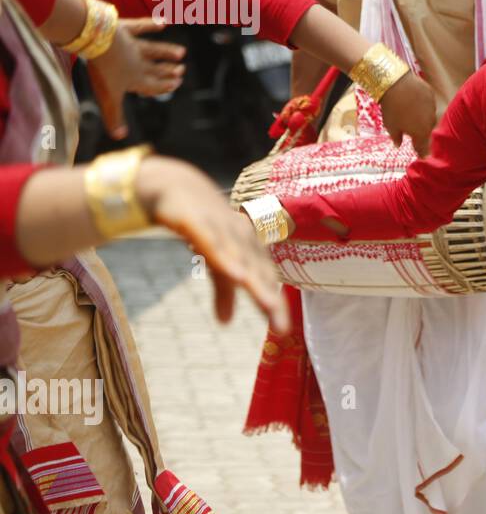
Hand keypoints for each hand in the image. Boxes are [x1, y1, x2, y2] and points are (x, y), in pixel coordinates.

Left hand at [86, 19, 185, 139]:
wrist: (98, 42)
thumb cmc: (104, 71)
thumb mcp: (107, 96)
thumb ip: (114, 116)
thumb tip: (120, 136)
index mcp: (136, 79)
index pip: (153, 84)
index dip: (164, 85)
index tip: (176, 83)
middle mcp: (138, 63)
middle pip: (156, 68)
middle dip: (168, 70)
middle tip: (181, 70)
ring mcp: (133, 45)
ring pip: (154, 50)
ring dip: (167, 52)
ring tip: (181, 52)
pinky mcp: (126, 30)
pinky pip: (142, 27)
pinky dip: (152, 25)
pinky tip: (163, 23)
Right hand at [136, 157, 289, 332]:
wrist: (175, 184)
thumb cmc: (203, 223)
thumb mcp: (213, 258)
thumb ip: (223, 289)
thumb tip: (226, 323)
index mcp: (248, 245)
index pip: (265, 277)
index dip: (274, 302)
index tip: (282, 330)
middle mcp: (240, 235)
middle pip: (258, 270)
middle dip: (269, 297)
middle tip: (281, 326)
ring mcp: (220, 226)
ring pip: (239, 256)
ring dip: (253, 279)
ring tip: (267, 304)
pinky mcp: (195, 220)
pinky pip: (211, 241)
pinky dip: (224, 257)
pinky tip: (235, 274)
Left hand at [378, 72, 435, 157]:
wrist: (396, 84)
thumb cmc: (391, 109)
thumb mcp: (391, 126)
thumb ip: (396, 138)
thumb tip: (398, 145)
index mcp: (421, 134)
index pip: (423, 149)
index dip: (421, 153)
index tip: (420, 156)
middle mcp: (430, 123)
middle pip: (427, 132)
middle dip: (421, 134)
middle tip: (412, 131)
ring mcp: (433, 108)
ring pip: (429, 118)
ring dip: (422, 119)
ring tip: (410, 113)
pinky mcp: (431, 96)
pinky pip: (428, 104)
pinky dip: (422, 105)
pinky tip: (413, 101)